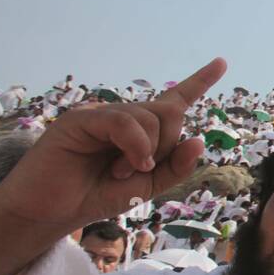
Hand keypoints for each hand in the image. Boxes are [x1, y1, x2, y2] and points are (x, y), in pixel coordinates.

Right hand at [0, 58, 226, 230]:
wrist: (52, 211)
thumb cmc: (95, 196)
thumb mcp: (146, 187)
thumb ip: (174, 167)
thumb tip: (198, 140)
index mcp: (141, 130)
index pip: (174, 101)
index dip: (199, 82)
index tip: (221, 63)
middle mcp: (123, 117)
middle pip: (170, 113)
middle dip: (166, 145)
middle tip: (140, 170)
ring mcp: (102, 114)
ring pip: (150, 118)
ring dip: (146, 153)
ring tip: (122, 172)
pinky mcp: (82, 118)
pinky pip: (124, 121)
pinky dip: (135, 146)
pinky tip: (126, 165)